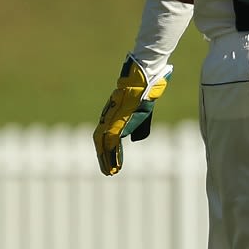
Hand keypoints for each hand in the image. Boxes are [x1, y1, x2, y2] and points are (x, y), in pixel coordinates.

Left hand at [93, 55, 171, 175]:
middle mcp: (111, 117)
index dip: (109, 152)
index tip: (112, 166)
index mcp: (115, 116)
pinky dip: (111, 150)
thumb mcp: (143, 112)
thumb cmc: (146, 89)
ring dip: (106, 157)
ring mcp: (113, 117)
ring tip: (109, 171)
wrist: (144, 74)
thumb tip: (133, 140)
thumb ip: (139, 126)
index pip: (108, 138)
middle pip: (102, 142)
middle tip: (107, 173)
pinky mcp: (118, 116)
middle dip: (105, 158)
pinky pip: (111, 137)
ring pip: (104, 142)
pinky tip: (113, 160)